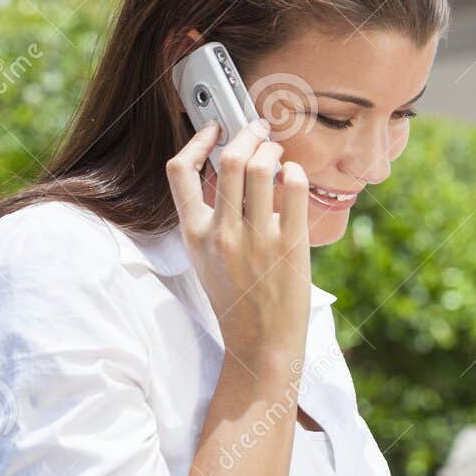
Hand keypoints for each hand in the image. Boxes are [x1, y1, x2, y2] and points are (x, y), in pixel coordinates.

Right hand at [166, 118, 310, 359]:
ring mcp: (256, 239)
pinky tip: (295, 178)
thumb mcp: (206, 260)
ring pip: (261, 166)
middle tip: (260, 131)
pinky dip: (296, 173)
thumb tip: (230, 175)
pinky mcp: (289, 245)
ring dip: (273, 149)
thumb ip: (209, 220)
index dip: (197, 141)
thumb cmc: (237, 303)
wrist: (261, 345)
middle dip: (248, 133)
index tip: (215, 130)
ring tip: (279, 154)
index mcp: (195, 234)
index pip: (179, 171)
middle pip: (230, 159)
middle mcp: (222, 233)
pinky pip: (293, 189)